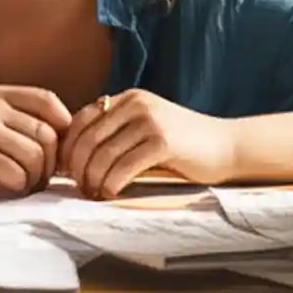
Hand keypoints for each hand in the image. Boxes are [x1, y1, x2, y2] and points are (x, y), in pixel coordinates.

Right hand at [0, 85, 70, 191]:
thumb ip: (8, 114)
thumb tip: (52, 137)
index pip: (48, 100)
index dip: (64, 124)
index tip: (60, 147)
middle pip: (48, 134)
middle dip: (52, 161)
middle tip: (42, 176)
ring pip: (37, 156)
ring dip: (37, 177)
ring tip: (26, 185)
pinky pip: (18, 174)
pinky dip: (20, 186)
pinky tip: (10, 189)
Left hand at [58, 89, 236, 198]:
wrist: (226, 146)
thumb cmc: (185, 144)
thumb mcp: (147, 126)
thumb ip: (118, 131)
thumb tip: (76, 154)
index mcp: (129, 98)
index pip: (82, 119)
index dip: (68, 147)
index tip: (65, 170)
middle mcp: (137, 104)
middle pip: (88, 138)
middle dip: (77, 167)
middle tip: (77, 187)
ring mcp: (151, 121)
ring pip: (103, 155)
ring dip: (92, 179)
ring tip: (93, 194)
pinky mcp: (163, 142)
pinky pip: (124, 167)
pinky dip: (111, 184)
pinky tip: (111, 194)